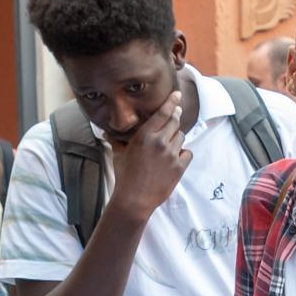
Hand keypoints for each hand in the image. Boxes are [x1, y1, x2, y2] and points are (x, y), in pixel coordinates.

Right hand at [108, 91, 192, 219]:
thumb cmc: (124, 177)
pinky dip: (183, 154)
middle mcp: (160, 142)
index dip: (171, 102)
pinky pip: (187, 153)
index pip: (162, 113)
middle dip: (175, 117)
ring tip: (168, 146)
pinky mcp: (179, 167)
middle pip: (175, 121)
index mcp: (144, 136)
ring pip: (181, 137)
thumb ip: (117, 141)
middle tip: (176, 115)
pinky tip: (175, 158)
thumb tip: (108, 133)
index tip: (177, 95)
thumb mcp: (119, 155)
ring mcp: (171, 154)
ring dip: (176, 138)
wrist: (134, 200)